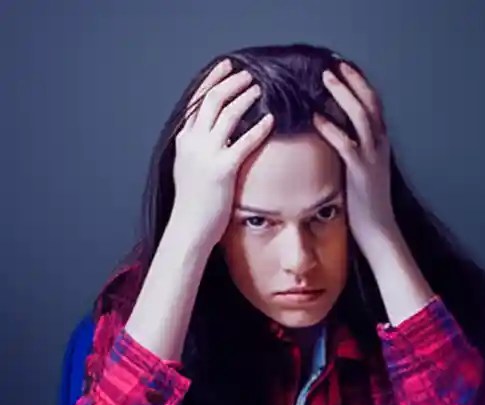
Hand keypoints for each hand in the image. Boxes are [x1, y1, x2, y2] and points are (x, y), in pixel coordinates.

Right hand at [170, 59, 273, 249]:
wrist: (188, 228)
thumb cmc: (194, 202)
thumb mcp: (190, 167)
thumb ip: (200, 148)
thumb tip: (217, 134)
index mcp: (184, 140)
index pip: (196, 101)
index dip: (212, 80)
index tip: (226, 67)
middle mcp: (192, 142)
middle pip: (212, 100)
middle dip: (231, 82)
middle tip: (248, 72)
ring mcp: (206, 154)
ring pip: (227, 114)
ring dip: (245, 97)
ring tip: (260, 87)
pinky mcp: (223, 169)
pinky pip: (244, 142)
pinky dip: (258, 128)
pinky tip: (271, 119)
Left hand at [312, 62, 396, 245]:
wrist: (378, 229)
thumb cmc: (365, 201)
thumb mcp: (362, 167)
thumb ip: (352, 147)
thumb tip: (332, 129)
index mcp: (380, 142)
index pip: (373, 104)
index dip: (360, 83)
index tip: (344, 66)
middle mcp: (380, 144)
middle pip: (370, 103)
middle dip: (352, 81)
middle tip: (334, 64)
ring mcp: (372, 156)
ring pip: (361, 117)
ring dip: (343, 95)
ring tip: (326, 79)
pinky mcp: (360, 171)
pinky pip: (346, 144)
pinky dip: (332, 128)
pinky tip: (316, 117)